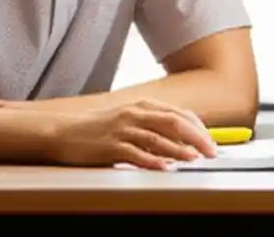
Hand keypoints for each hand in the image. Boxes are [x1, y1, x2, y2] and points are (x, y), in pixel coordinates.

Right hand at [48, 99, 218, 170]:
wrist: (62, 132)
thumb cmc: (98, 128)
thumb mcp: (129, 118)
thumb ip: (153, 124)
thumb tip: (181, 138)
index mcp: (143, 106)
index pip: (180, 114)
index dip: (199, 128)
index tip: (211, 140)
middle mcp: (136, 115)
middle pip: (174, 124)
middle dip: (197, 138)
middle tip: (211, 151)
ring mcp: (123, 130)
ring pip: (158, 139)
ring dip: (179, 150)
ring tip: (194, 159)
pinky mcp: (110, 146)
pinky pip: (136, 154)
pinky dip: (152, 160)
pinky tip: (164, 167)